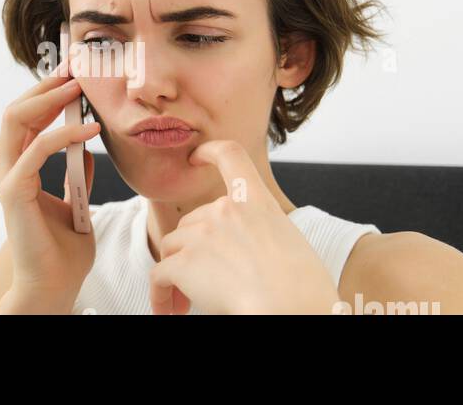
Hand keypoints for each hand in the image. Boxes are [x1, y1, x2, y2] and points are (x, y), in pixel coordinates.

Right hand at [0, 58, 98, 300]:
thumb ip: (77, 176)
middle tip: (74, 69)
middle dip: (45, 86)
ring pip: (16, 121)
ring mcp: (9, 180)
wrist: (55, 285)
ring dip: (48, 99)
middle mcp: (10, 171)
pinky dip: (64, 135)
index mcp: (21, 171)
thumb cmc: (65, 252)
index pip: (27, 120)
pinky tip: (90, 130)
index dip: (48, 94)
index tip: (73, 74)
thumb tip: (87, 150)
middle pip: (15, 112)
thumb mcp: (78, 203)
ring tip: (78, 88)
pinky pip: (37, 151)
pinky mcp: (15, 192)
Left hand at [148, 140, 339, 314]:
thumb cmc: (302, 289)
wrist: (289, 306)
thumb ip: (261, 234)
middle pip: (191, 223)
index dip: (209, 152)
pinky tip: (170, 311)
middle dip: (191, 252)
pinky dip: (160, 294)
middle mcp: (225, 210)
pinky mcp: (184, 263)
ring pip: (171, 249)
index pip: (231, 156)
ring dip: (175, 275)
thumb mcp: (291, 244)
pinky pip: (159, 276)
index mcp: (257, 202)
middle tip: (201, 284)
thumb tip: (245, 253)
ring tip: (185, 304)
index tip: (195, 155)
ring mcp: (202, 234)